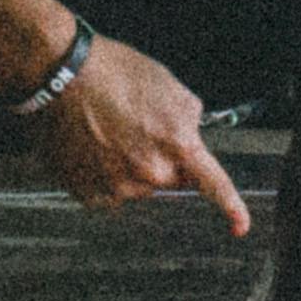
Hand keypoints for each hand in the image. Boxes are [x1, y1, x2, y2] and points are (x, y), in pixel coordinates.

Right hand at [35, 31, 247, 234]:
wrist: (59, 74)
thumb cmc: (113, 72)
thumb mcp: (167, 84)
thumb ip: (188, 117)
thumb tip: (189, 132)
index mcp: (176, 146)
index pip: (213, 184)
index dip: (231, 208)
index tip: (241, 228)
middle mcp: (149, 174)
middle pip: (167, 178)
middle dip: (159, 159)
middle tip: (135, 126)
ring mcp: (116, 188)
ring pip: (133, 185)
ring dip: (126, 164)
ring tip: (105, 128)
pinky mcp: (86, 193)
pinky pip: (104, 190)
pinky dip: (100, 171)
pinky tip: (89, 143)